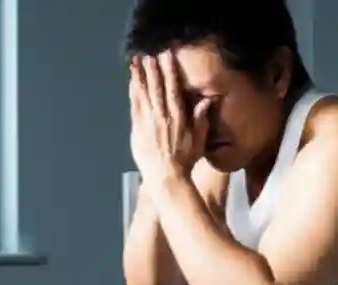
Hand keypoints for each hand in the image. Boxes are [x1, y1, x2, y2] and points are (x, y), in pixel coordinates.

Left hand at [129, 52, 212, 185]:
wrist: (166, 178)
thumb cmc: (185, 162)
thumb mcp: (199, 141)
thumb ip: (201, 120)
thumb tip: (206, 101)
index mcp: (178, 118)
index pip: (173, 89)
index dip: (169, 72)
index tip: (167, 57)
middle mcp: (162, 117)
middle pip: (157, 88)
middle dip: (153, 70)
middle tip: (150, 54)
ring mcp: (148, 123)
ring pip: (143, 94)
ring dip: (140, 77)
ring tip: (137, 63)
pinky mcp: (137, 130)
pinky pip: (135, 106)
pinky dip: (133, 93)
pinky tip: (132, 82)